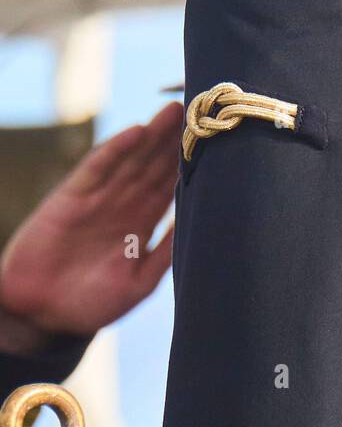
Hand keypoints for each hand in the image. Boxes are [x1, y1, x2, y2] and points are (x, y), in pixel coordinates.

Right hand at [0, 101, 182, 349]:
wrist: (43, 316)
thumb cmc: (92, 304)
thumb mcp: (140, 281)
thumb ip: (166, 252)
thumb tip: (196, 226)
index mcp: (141, 223)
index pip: (170, 186)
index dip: (188, 163)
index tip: (212, 141)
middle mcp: (122, 205)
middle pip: (153, 165)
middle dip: (174, 139)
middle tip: (198, 110)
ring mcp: (97, 199)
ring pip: (130, 160)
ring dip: (151, 135)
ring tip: (174, 112)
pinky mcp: (71, 198)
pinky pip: (96, 169)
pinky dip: (115, 150)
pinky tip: (135, 133)